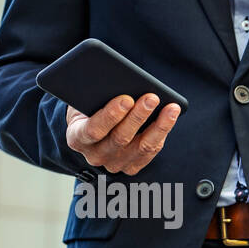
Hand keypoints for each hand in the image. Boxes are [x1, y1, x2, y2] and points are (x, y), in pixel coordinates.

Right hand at [66, 93, 180, 175]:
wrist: (89, 127)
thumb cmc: (88, 108)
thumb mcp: (84, 100)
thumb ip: (96, 95)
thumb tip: (121, 80)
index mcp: (77, 138)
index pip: (94, 130)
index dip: (110, 115)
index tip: (126, 98)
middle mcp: (95, 156)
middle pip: (121, 138)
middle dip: (138, 116)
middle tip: (152, 97)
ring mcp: (115, 164)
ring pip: (141, 147)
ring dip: (159, 125)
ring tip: (171, 107)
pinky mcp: (132, 167)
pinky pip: (151, 151)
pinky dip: (163, 131)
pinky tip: (171, 115)